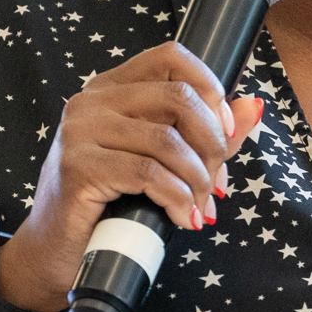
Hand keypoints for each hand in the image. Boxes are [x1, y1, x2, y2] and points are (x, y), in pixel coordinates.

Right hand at [0, 43, 263, 311]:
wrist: (58, 254)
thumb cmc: (109, 207)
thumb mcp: (161, 163)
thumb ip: (204, 134)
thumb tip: (252, 106)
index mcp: (111, 89)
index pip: (171, 57)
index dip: (210, 88)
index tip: (227, 131)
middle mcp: (91, 101)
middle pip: (177, 97)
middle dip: (212, 143)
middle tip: (217, 182)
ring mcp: (80, 132)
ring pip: (167, 140)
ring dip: (198, 179)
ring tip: (200, 207)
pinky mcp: (78, 167)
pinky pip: (148, 173)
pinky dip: (177, 198)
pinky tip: (183, 219)